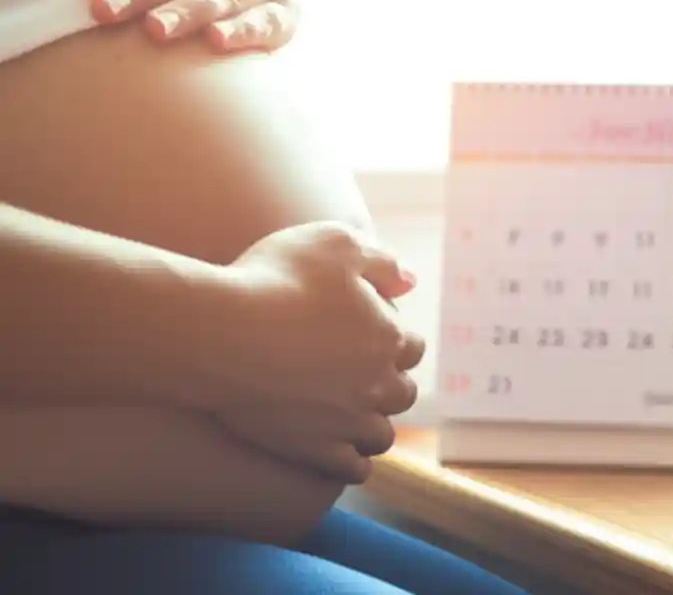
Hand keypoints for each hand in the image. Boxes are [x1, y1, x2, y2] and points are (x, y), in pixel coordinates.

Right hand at [217, 221, 423, 476]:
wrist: (221, 331)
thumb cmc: (275, 278)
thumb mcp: (335, 243)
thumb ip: (381, 261)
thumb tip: (411, 282)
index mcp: (387, 337)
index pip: (411, 346)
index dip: (394, 340)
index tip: (371, 338)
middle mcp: (377, 384)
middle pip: (402, 393)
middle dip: (388, 384)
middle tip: (362, 378)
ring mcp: (348, 421)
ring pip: (382, 435)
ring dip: (373, 426)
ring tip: (352, 418)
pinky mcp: (315, 450)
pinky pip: (354, 469)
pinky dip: (354, 463)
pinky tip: (340, 452)